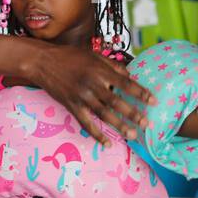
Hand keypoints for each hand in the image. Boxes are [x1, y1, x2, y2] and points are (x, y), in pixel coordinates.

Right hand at [30, 44, 157, 146]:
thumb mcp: (93, 55)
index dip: (141, 93)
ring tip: (133, 135)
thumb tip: (130, 76)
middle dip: (134, 113)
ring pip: (104, 114)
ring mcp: (81, 96)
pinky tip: (106, 142)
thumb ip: (113, 65)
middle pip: (117, 102)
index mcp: (100, 70)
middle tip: (147, 124)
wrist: (43, 61)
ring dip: (119, 126)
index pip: (126, 83)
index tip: (154, 101)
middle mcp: (92, 84)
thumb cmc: (70, 56)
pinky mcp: (71, 106)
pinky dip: (96, 134)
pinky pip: (86, 123)